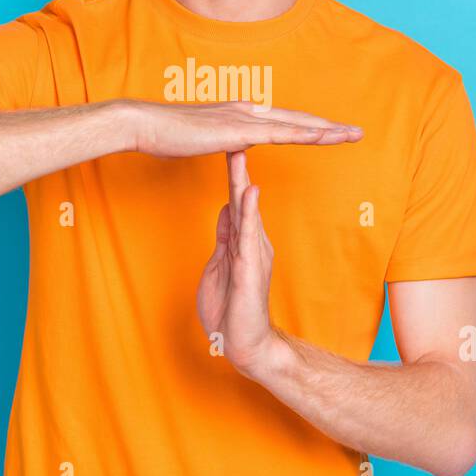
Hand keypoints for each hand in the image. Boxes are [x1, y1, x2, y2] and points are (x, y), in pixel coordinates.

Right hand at [122, 99, 362, 158]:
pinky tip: (323, 138)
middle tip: (357, 132)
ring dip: (327, 130)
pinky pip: (279, 134)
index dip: (311, 127)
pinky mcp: (237, 131)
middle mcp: (248, 111)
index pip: (284, 121)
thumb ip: (223, 140)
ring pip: (296, 125)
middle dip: (330, 127)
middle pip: (298, 120)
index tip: (333, 133)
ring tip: (352, 135)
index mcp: (241, 113)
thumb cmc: (167, 134)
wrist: (146, 124)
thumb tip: (235, 144)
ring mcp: (244, 118)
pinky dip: (304, 135)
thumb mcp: (203, 138)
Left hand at [196, 149, 284, 376]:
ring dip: (241, 180)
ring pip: (246, 209)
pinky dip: (248, 211)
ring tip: (240, 151)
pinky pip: (248, 234)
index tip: (224, 143)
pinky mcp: (251, 266)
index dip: (230, 171)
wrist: (243, 343)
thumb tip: (225, 208)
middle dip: (237, 165)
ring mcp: (254, 252)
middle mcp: (252, 240)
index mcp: (243, 239)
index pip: (235, 198)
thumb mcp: (221, 263)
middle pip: (241, 196)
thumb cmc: (230, 308)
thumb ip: (225, 235)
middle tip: (234, 132)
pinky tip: (249, 191)